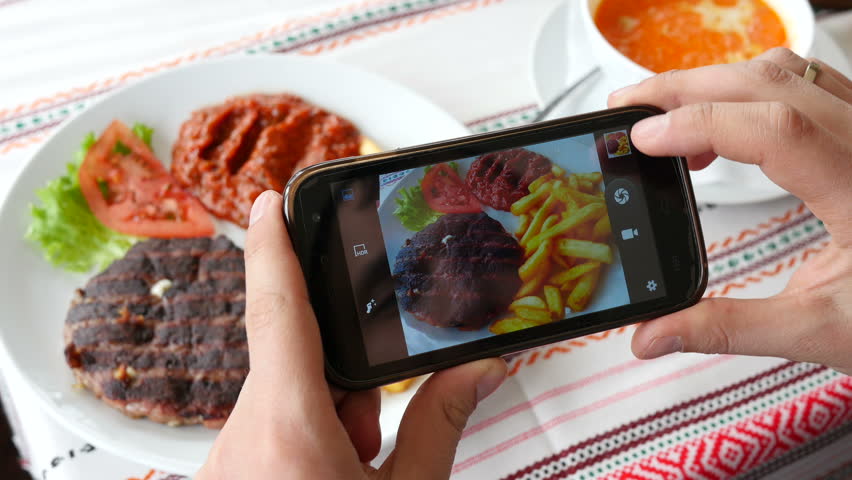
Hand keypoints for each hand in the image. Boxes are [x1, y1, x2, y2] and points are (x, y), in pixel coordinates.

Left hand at [196, 190, 506, 478]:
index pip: (277, 312)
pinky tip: (327, 476)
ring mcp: (227, 460)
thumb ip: (439, 426)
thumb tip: (478, 369)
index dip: (272, 248)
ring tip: (356, 470)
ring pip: (282, 403)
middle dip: (343, 389)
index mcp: (288, 431)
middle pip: (295, 369)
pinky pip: (265, 431)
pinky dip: (301, 441)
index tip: (266, 203)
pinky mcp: (228, 475)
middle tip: (370, 441)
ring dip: (324, 420)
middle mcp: (241, 440)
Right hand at [608, 48, 851, 374]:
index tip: (643, 140)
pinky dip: (747, 91)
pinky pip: (805, 82)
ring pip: (788, 72)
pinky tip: (721, 124)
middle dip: (687, 88)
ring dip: (716, 85)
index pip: (775, 130)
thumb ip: (728, 330)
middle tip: (630, 111)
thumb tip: (652, 335)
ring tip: (667, 121)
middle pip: (771, 81)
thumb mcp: (821, 332)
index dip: (700, 126)